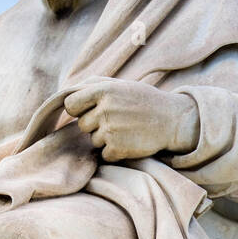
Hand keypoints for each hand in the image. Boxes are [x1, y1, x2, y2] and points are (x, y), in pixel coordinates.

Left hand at [63, 79, 199, 162]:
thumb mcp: (120, 85)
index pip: (70, 104)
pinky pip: (104, 154)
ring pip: (93, 140)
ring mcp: (111, 130)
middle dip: (95, 124)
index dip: (78, 109)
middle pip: (82, 125)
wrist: (172, 120)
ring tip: (126, 129)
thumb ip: (92, 85)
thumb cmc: (142, 100)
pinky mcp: (118, 148)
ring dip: (106, 138)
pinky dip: (114, 151)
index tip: (89, 110)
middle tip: (117, 119)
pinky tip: (130, 141)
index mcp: (103, 90)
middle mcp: (105, 109)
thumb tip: (65, 93)